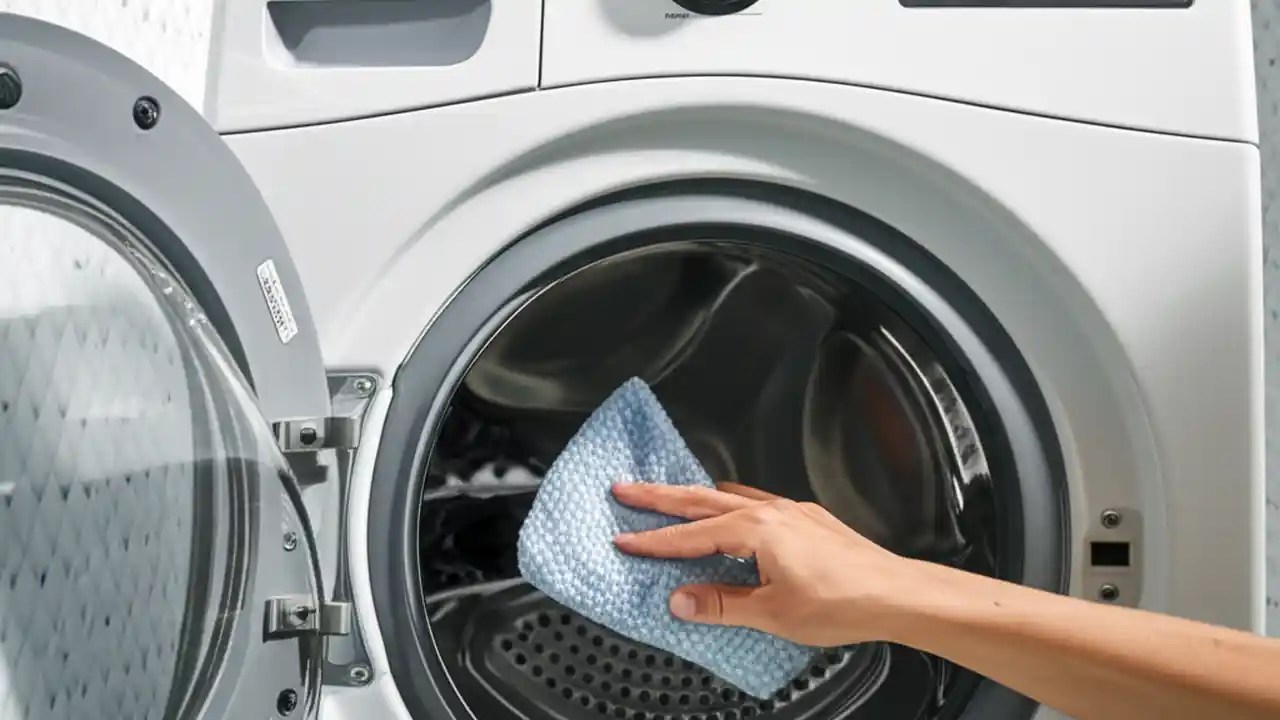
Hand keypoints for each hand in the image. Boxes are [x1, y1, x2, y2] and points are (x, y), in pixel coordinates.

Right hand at [611, 482, 926, 646]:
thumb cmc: (842, 603)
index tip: (624, 539)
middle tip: (625, 488)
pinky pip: (756, 501)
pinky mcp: (807, 519)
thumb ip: (722, 604)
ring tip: (669, 496)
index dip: (654, 540)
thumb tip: (680, 600)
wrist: (896, 593)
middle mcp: (771, 511)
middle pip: (702, 500)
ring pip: (729, 497)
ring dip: (695, 498)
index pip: (691, 536)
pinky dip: (731, 503)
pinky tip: (730, 511)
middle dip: (660, 496)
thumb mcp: (773, 613)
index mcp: (756, 530)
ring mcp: (791, 511)